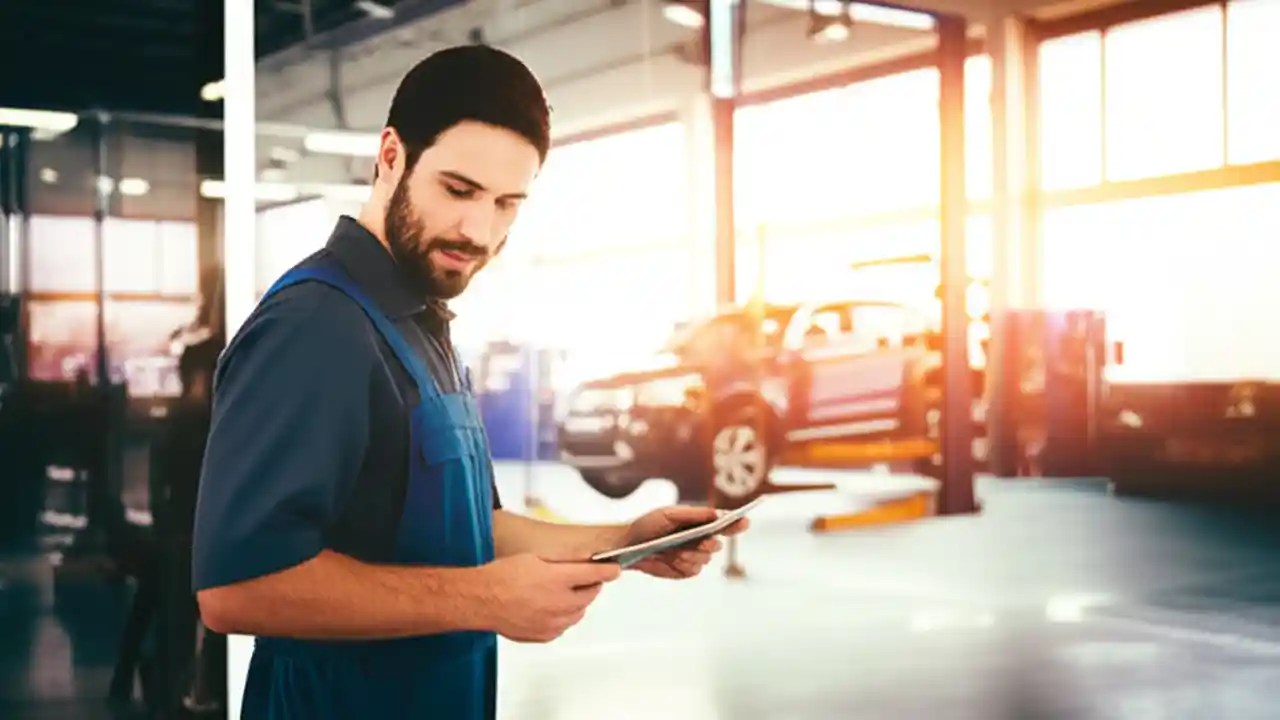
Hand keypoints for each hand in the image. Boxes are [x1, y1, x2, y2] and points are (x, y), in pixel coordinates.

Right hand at [480, 554, 620, 642]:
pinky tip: (550, 608)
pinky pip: (563, 626)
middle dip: (590, 586)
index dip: (608, 571)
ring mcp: (553, 622)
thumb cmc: (502, 576)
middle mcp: (560, 603)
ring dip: (578, 603)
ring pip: (579, 613)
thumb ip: (561, 563)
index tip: (614, 570)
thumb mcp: (535, 558)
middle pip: (590, 595)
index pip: (595, 575)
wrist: (481, 599)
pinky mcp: (545, 635)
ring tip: (563, 594)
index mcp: (558, 579)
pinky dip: (563, 617)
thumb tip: (580, 563)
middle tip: (584, 579)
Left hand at [621, 505, 749, 579]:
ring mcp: (691, 557)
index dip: (735, 524)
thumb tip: (716, 514)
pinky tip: (672, 561)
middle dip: (710, 545)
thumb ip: (693, 514)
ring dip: (693, 556)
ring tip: (677, 552)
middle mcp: (698, 541)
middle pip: (716, 546)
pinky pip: (693, 571)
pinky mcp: (682, 571)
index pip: (723, 525)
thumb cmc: (647, 525)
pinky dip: (684, 566)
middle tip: (704, 543)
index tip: (744, 521)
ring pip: (705, 560)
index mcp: (698, 524)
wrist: (627, 544)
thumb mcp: (668, 514)